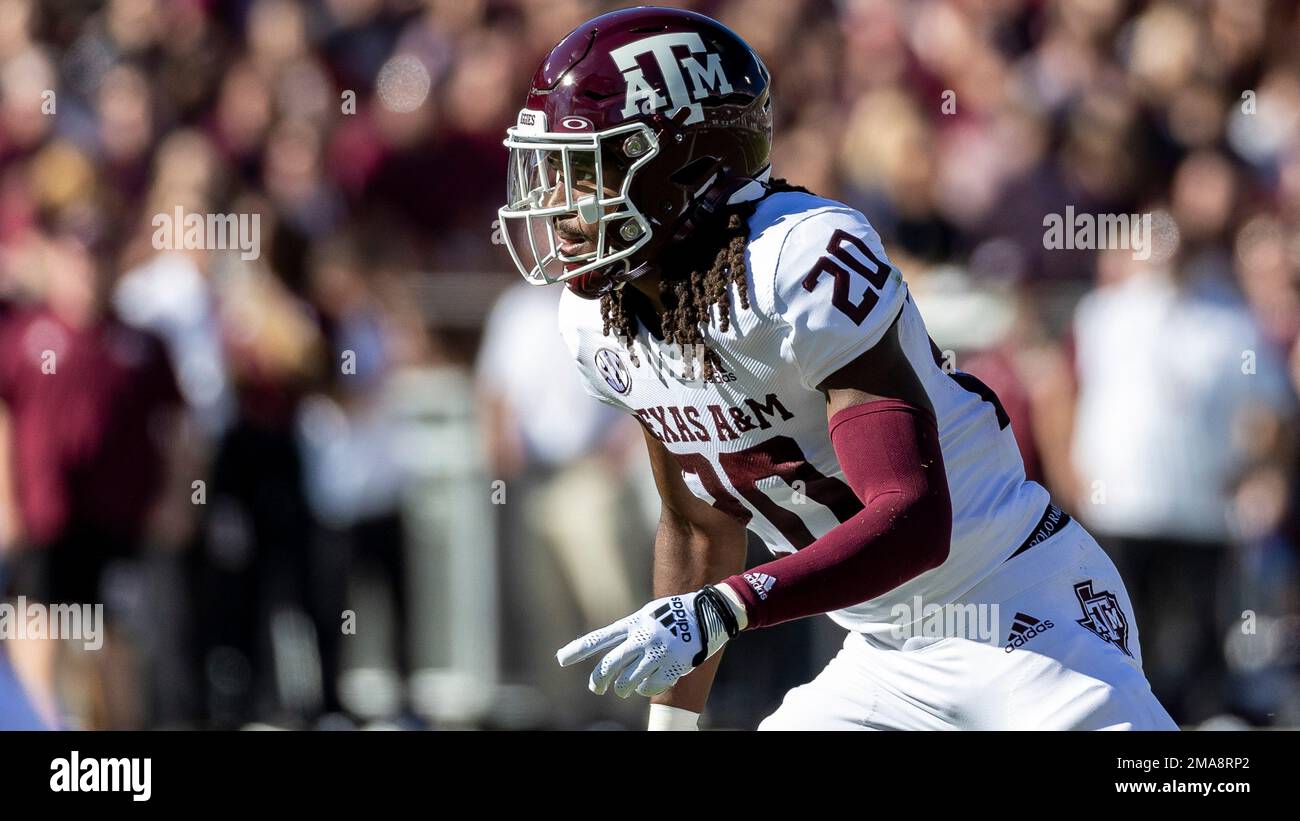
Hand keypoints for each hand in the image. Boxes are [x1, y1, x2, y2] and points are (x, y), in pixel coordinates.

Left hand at [557, 586, 741, 697]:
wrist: (709, 614)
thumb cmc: (675, 614)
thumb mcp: (649, 614)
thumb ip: (630, 631)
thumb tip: (610, 651)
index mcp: (634, 623)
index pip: (600, 638)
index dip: (579, 649)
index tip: (560, 659)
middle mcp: (643, 638)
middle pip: (610, 665)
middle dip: (598, 680)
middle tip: (596, 688)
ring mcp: (658, 654)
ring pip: (628, 681)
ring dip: (623, 688)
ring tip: (623, 688)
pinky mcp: (672, 667)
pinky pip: (650, 688)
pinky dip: (645, 689)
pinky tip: (645, 686)